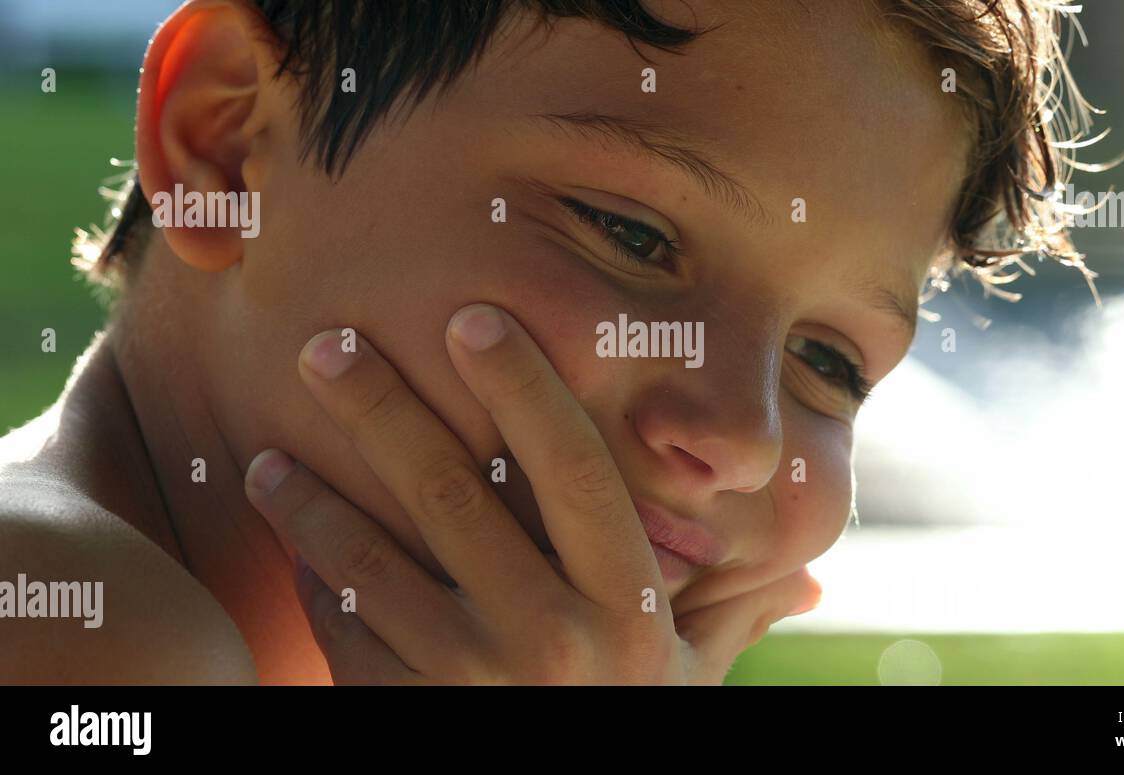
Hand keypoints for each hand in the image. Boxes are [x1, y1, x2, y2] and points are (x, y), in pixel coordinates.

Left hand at [244, 304, 820, 683]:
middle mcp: (553, 641)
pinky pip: (347, 633)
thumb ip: (737, 616)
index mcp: (630, 608)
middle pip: (451, 494)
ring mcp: (472, 683)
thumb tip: (814, 578)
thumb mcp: (696, 680)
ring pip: (372, 561)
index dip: (523, 385)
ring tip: (269, 451)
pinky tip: (298, 546)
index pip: (573, 468)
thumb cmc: (636, 732)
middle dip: (381, 408)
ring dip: (310, 499)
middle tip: (328, 344)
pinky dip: (318, 582)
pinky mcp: (409, 715)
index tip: (473, 319)